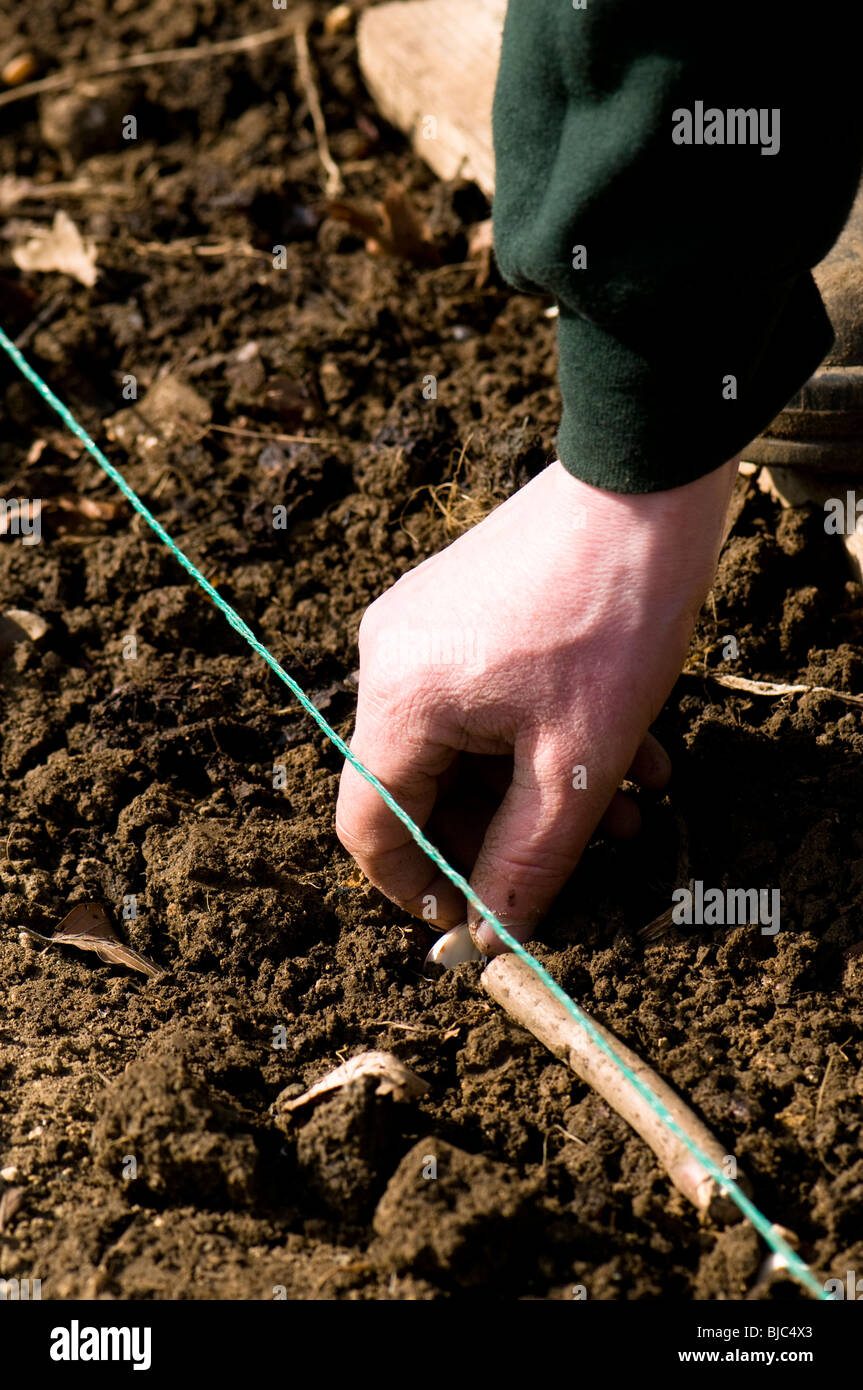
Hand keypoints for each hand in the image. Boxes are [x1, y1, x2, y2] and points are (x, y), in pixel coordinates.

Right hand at [336, 457, 737, 953]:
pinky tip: (626, 750)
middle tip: (587, 857)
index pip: (370, 825)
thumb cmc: (613, 613)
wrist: (644, 476)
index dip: (416, 887)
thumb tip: (487, 936)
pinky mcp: (461, 605)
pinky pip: (485, 697)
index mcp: (400, 697)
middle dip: (508, 833)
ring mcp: (424, 625)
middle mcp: (392, 658)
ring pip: (468, 744)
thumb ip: (527, 859)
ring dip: (542, 786)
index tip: (473, 920)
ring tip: (629, 807)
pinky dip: (543, 735)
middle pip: (425, 785)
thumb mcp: (577, 760)